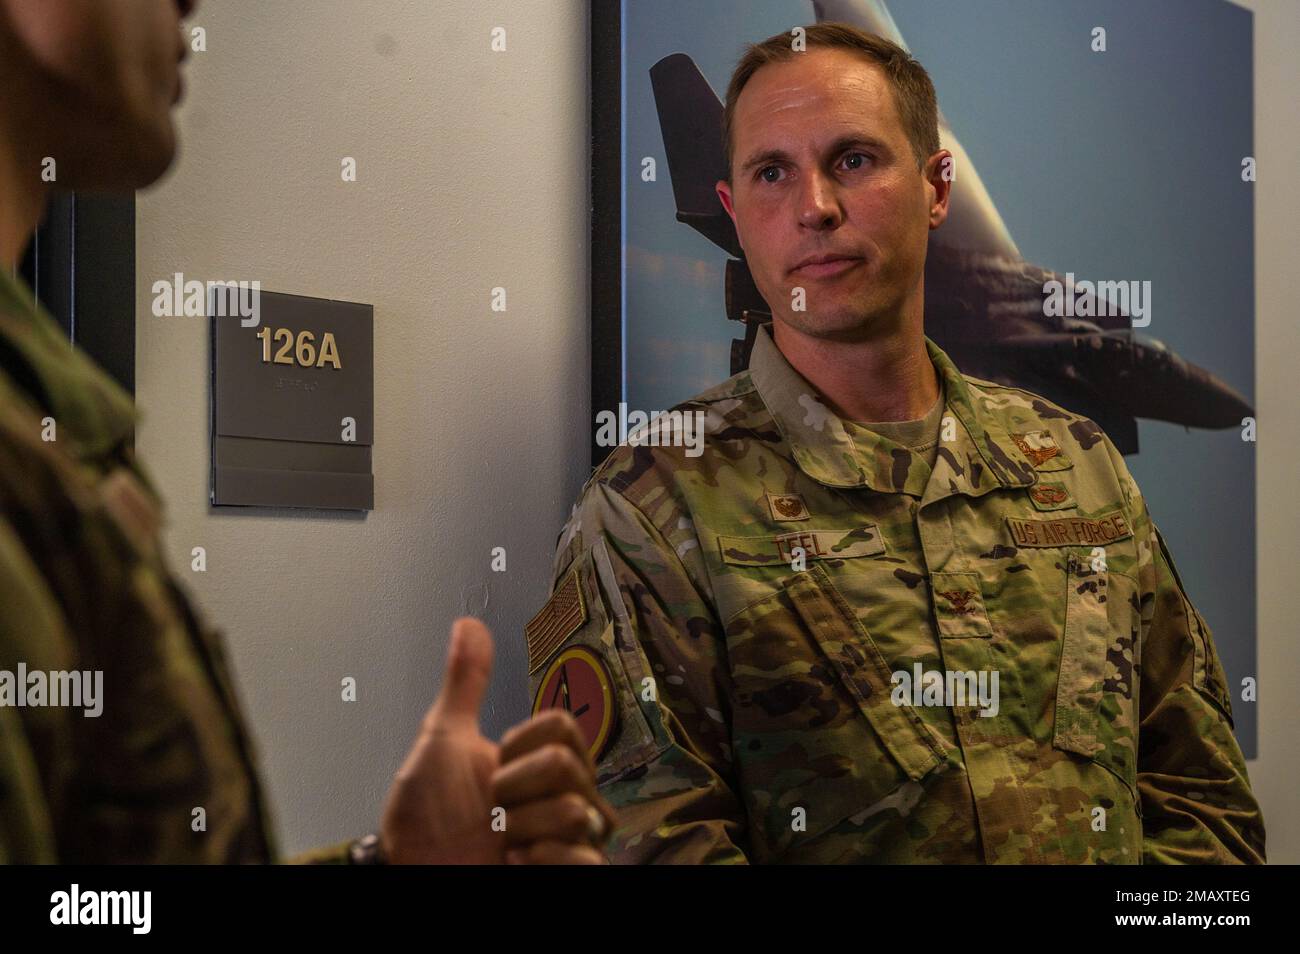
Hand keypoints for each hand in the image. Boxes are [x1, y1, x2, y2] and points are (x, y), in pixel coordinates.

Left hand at [379, 617, 616, 863]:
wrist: (412, 872)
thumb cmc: (426, 817)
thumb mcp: (442, 740)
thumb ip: (465, 683)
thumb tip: (469, 623)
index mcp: (544, 762)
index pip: (562, 726)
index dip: (518, 746)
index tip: (491, 767)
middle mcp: (567, 797)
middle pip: (565, 765)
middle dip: (511, 789)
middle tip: (490, 809)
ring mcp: (572, 838)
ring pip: (572, 811)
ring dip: (520, 830)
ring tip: (501, 845)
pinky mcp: (574, 870)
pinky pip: (585, 858)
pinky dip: (544, 861)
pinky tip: (518, 864)